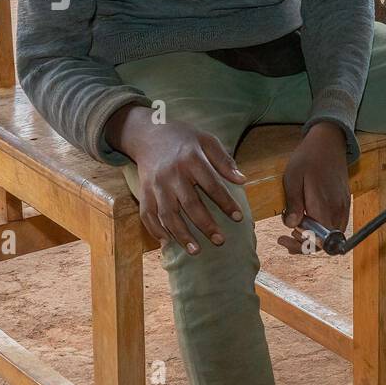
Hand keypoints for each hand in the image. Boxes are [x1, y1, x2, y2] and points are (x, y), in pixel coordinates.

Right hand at [107, 103, 246, 254]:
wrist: (148, 133)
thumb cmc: (183, 138)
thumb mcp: (207, 140)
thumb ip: (224, 160)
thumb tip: (242, 180)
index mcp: (190, 159)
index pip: (212, 185)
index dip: (225, 202)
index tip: (238, 218)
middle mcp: (171, 174)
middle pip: (190, 204)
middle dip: (206, 225)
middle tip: (220, 241)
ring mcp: (155, 185)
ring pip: (168, 214)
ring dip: (181, 234)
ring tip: (196, 250)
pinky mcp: (143, 192)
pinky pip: (148, 215)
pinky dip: (156, 230)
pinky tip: (168, 243)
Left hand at [278, 121, 349, 253]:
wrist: (329, 142)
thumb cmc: (308, 157)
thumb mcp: (293, 178)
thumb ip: (294, 204)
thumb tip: (291, 225)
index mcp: (323, 207)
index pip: (317, 241)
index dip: (301, 246)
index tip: (284, 238)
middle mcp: (337, 211)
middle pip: (325, 243)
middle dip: (304, 244)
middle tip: (285, 236)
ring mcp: (343, 208)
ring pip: (330, 235)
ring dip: (312, 237)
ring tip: (295, 227)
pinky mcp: (344, 203)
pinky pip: (335, 225)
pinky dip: (321, 228)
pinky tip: (308, 219)